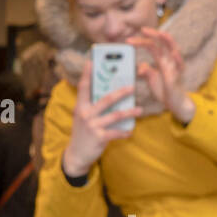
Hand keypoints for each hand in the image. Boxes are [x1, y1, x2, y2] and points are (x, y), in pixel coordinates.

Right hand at [62, 63, 140, 177]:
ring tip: (140, 110)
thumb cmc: (83, 133)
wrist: (76, 155)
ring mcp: (92, 126)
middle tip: (133, 86)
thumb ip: (91, 106)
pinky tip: (130, 132)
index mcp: (80, 106)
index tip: (91, 61)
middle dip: (121, 92)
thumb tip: (109, 95)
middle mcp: (85, 114)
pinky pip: (116, 132)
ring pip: (115, 115)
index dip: (87, 74)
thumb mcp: (83, 117)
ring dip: (130, 112)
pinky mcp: (99, 137)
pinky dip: (125, 132)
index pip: (84, 87)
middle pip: (106, 99)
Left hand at [135, 27, 194, 122]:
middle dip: (153, 35)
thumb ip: (146, 71)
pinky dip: (177, 59)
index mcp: (162, 60)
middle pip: (162, 43)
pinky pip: (179, 66)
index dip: (141, 41)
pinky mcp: (177, 76)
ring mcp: (174, 67)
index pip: (152, 45)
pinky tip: (174, 53)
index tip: (129, 39)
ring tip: (162, 34)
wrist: (174, 103)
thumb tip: (139, 67)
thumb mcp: (151, 79)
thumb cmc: (164, 90)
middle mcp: (168, 61)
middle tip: (142, 30)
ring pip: (174, 50)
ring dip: (168, 41)